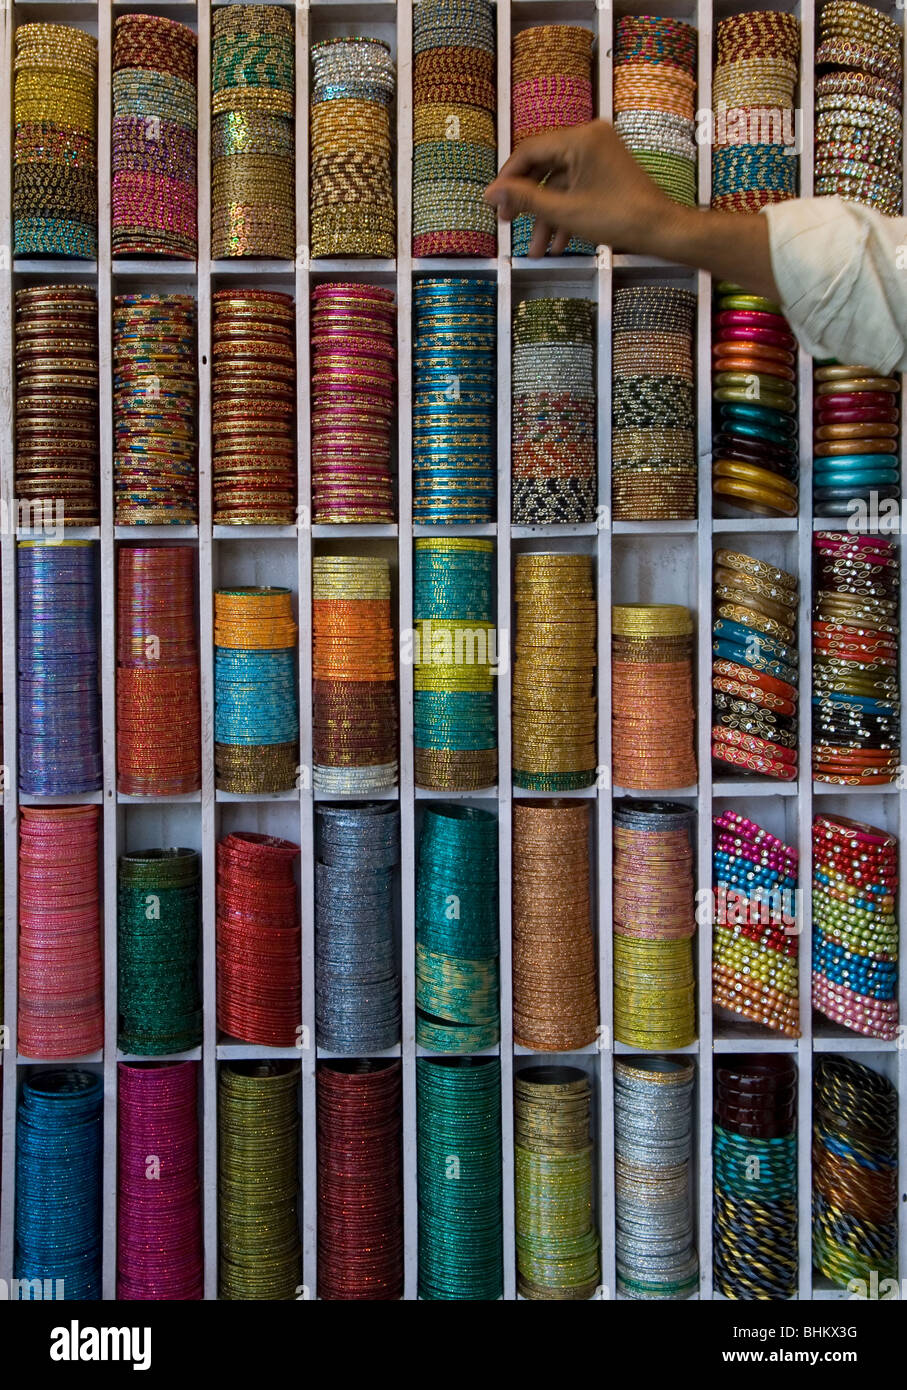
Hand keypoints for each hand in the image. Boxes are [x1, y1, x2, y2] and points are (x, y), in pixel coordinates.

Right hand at [484, 119, 675, 256]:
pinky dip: (565, 213)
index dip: (507, 178)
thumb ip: (525, 200)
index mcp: (580, 138)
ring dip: (547, 217)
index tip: (493, 201)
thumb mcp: (564, 211)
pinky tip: (557, 243)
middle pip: (543, 167)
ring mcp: (599, 154)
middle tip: (507, 223)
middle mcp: (589, 138)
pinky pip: (576, 188)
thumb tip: (492, 194)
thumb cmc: (619, 217)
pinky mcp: (605, 170)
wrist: (660, 229)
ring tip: (536, 249)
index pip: (530, 150)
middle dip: (527, 202)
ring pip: (559, 184)